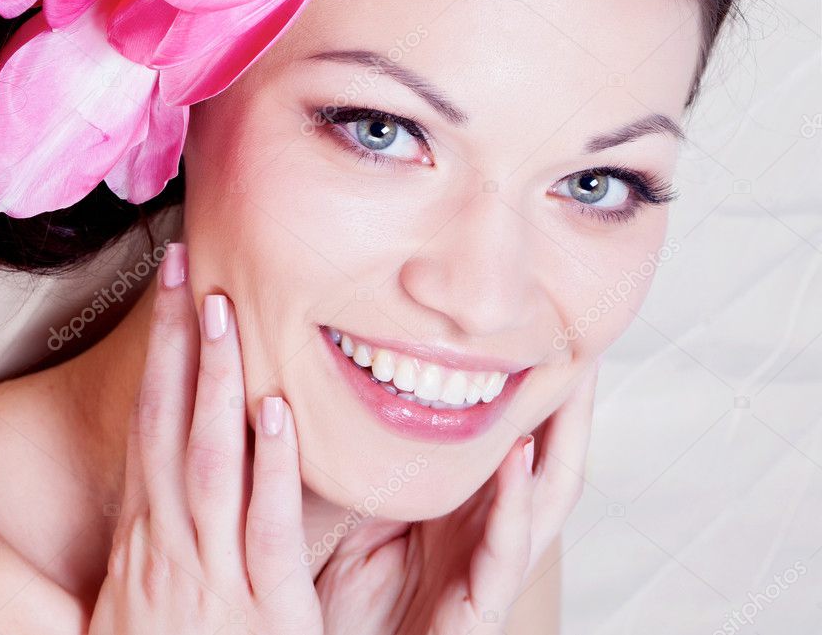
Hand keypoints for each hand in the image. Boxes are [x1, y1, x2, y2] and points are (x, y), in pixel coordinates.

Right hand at [87, 241, 323, 634]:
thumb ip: (161, 545)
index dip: (159, 356)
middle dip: (175, 342)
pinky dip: (269, 467)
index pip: (150, 427)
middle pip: (168, 425)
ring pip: (209, 462)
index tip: (168, 292)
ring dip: (214, 382)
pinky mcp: (264, 615)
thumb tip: (162, 488)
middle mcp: (170, 550)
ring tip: (221, 308)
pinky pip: (264, 529)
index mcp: (148, 544)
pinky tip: (277, 411)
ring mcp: (212, 580)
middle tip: (183, 265)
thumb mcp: (146, 609)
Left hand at [315, 362, 599, 634]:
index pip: (518, 435)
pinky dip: (513, 501)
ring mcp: (492, 566)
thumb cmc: (350, 587)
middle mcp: (490, 528)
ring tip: (569, 378)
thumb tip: (363, 372)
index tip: (543, 325)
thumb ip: (376, 451)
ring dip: (561, 437)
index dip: (537, 387)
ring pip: (546, 495)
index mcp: (470, 503)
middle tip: (580, 340)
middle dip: (569, 401)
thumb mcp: (364, 501)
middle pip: (550, 455)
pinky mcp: (482, 606)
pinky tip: (517, 454)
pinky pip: (506, 550)